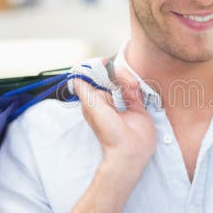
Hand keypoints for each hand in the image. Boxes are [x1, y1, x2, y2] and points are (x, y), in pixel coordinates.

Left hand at [72, 61, 155, 178]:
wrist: (130, 150)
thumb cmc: (109, 132)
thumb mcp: (93, 109)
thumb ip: (84, 90)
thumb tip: (75, 74)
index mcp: (95, 100)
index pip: (96, 77)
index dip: (100, 67)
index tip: (106, 62)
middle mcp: (108, 100)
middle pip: (112, 76)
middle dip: (119, 75)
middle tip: (126, 82)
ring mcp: (123, 102)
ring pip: (126, 81)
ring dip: (129, 83)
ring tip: (133, 95)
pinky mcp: (137, 106)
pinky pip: (137, 90)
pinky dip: (137, 90)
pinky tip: (137, 98)